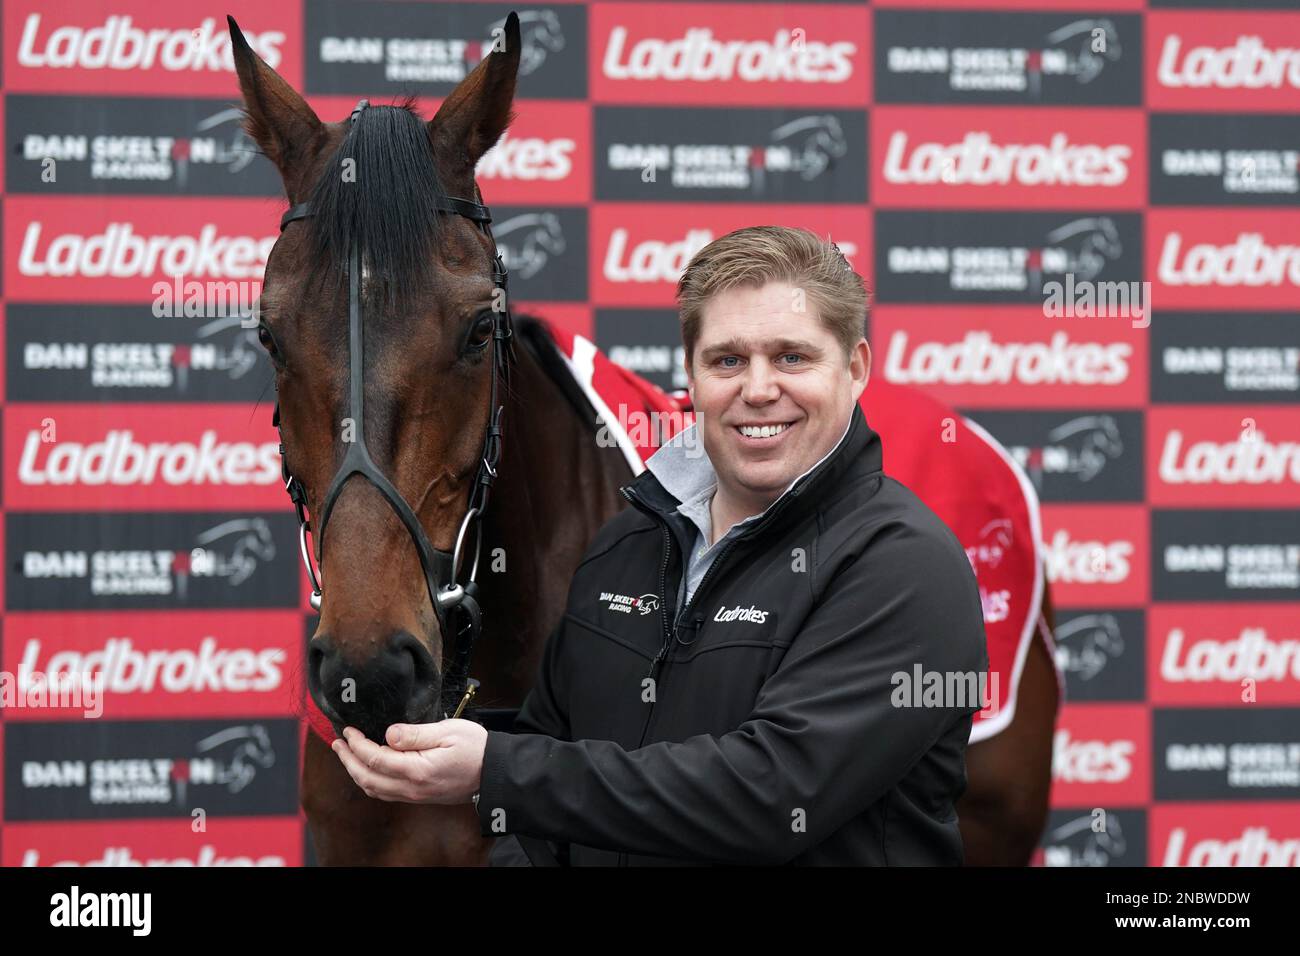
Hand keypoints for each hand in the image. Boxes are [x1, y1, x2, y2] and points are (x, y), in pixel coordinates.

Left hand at [331, 719, 487, 804]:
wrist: (495, 773)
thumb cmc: (476, 748)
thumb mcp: (448, 731)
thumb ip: (415, 734)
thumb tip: (388, 734)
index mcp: (416, 770)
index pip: (374, 758)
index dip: (356, 744)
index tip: (348, 730)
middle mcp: (411, 788)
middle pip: (367, 778)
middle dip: (348, 760)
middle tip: (338, 743)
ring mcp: (415, 795)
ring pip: (373, 789)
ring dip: (356, 772)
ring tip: (347, 754)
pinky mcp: (419, 797)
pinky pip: (385, 793)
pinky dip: (370, 781)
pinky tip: (369, 769)